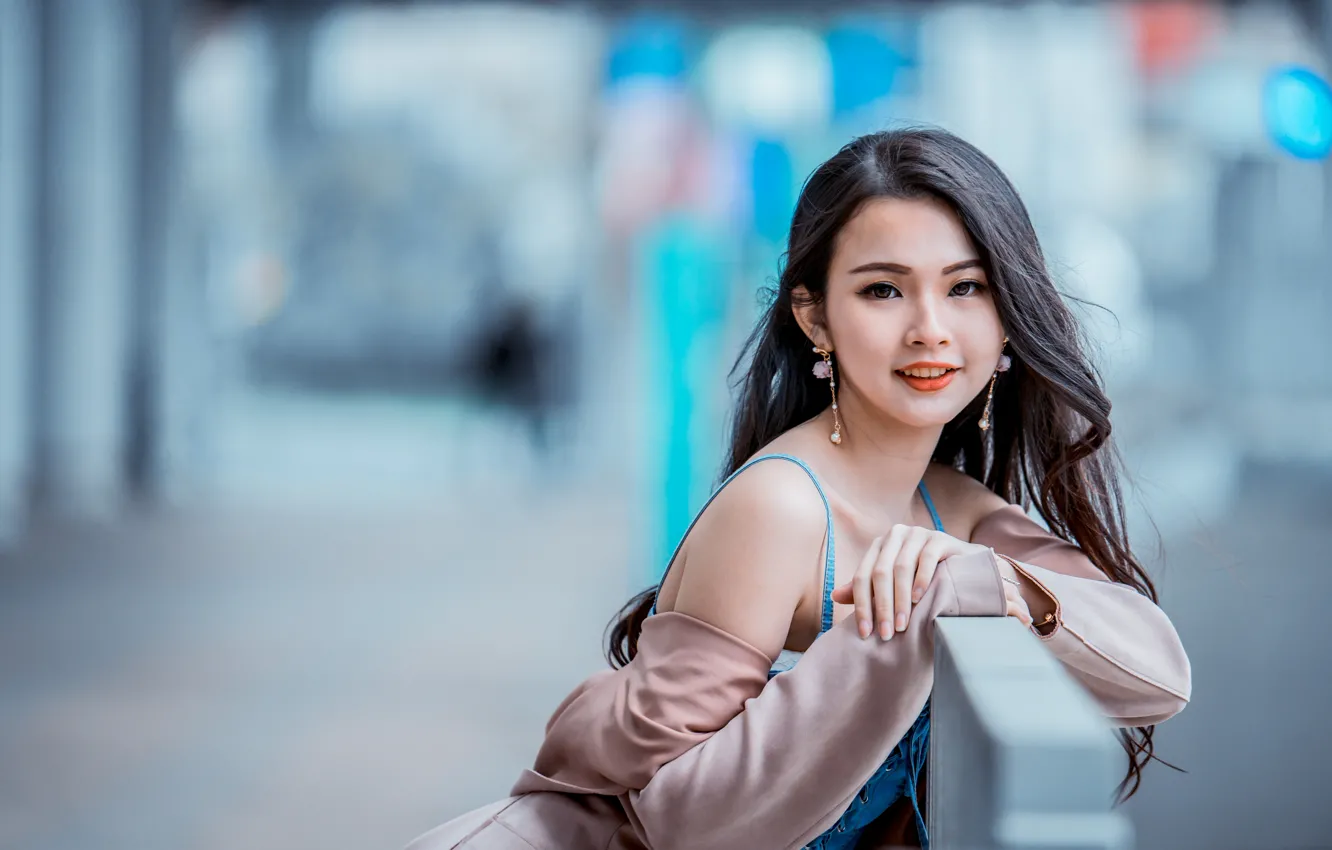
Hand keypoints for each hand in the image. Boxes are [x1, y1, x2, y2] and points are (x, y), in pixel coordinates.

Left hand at [831, 525, 1031, 638]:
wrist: (964, 568)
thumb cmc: (923, 579)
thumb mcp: (892, 584)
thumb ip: (867, 589)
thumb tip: (834, 596)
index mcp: (879, 546)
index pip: (862, 576)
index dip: (861, 606)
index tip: (865, 634)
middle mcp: (895, 535)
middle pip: (880, 573)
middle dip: (881, 606)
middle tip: (886, 634)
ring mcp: (918, 533)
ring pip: (901, 568)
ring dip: (900, 599)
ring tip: (902, 625)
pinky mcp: (939, 538)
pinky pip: (926, 558)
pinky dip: (920, 580)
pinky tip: (918, 600)